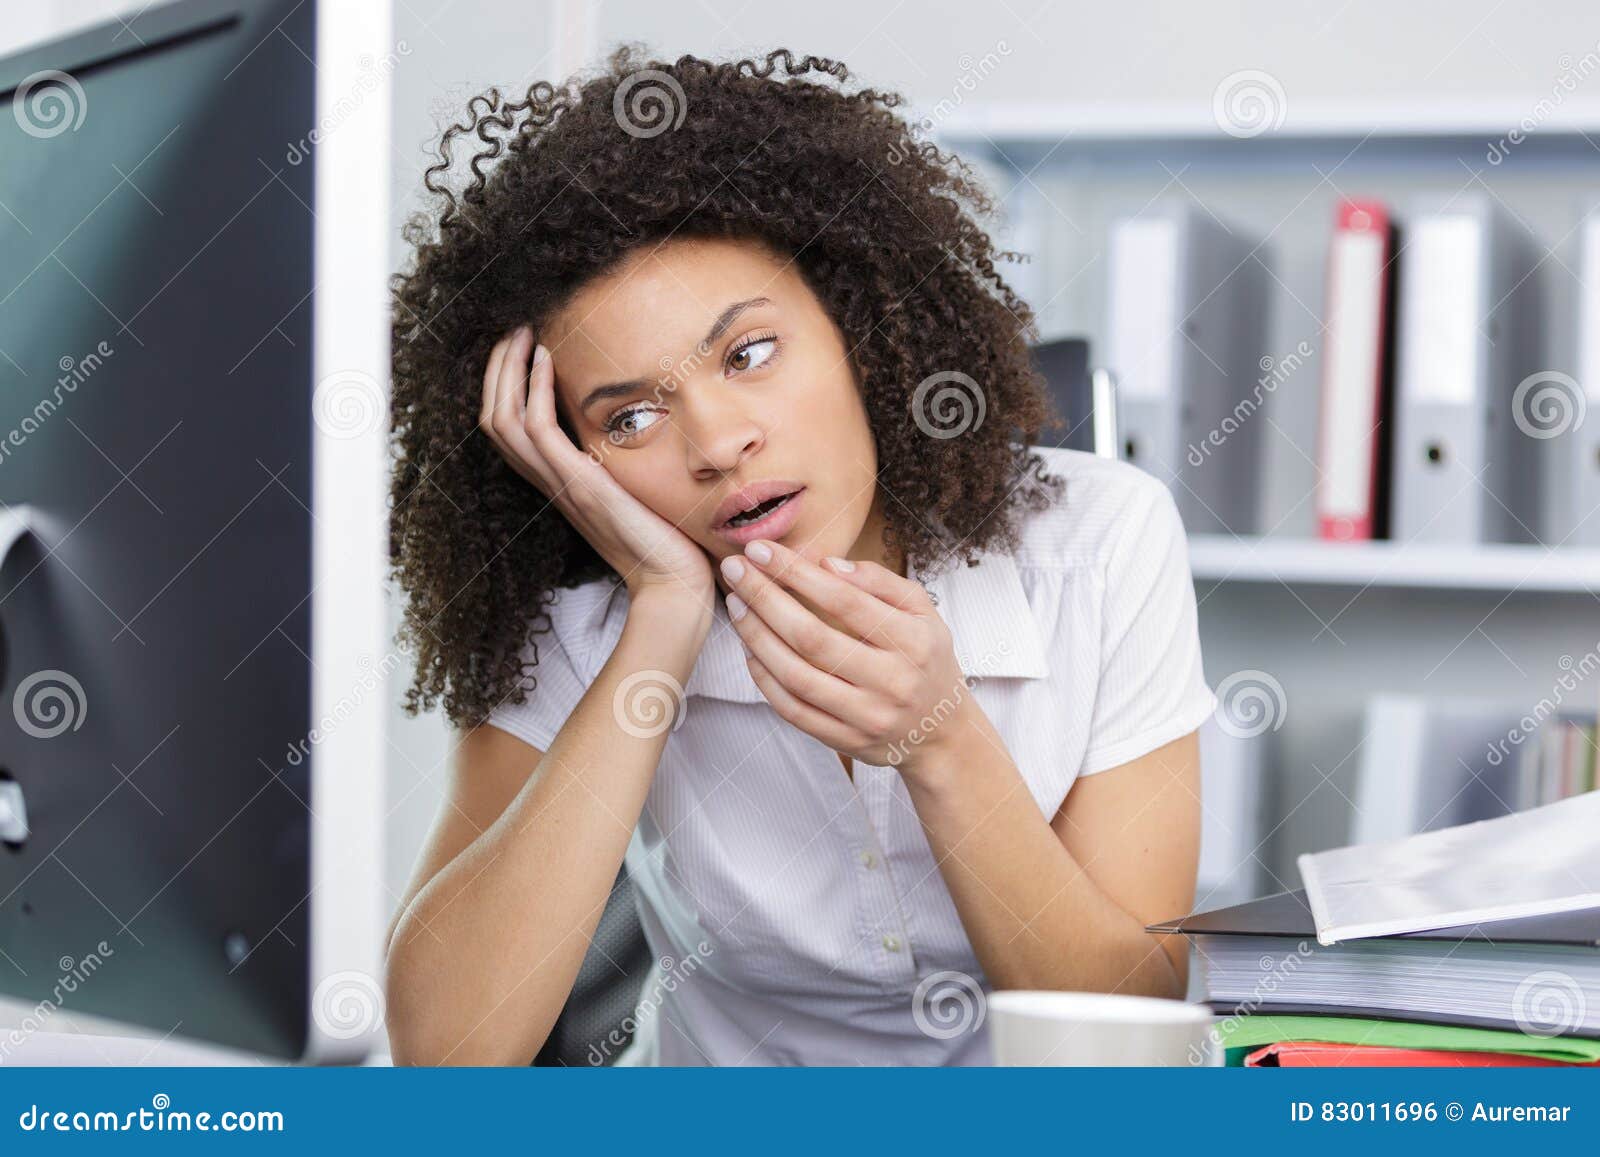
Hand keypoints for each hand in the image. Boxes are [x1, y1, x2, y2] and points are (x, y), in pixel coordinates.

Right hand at [479, 326, 712, 605]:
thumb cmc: (663, 540)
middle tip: (516, 328)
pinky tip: (549, 360)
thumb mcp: (631, 489)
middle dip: (498, 368)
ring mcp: (560, 484)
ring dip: (509, 369)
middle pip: (493, 418)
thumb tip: (632, 423)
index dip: (504, 384)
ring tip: (525, 333)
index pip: (508, 428)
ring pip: (504, 420)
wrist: (673, 583)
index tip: (523, 346)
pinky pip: (539, 430)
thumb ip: (617, 461)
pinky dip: (537, 389)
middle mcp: (550, 482)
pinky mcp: (580, 485)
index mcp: (557, 482)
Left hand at [718, 539, 979, 772]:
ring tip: (736, 604)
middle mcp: (891, 681)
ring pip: (796, 676)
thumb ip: (879, 582)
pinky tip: (749, 649)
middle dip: (764, 598)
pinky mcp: (846, 741)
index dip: (797, 573)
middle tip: (734, 570)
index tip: (760, 551)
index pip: (845, 600)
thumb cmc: (925, 659)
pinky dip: (765, 678)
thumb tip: (827, 564)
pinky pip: (793, 710)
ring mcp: (867, 716)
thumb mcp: (922, 611)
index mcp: (912, 641)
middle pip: (812, 637)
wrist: (940, 732)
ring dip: (756, 636)